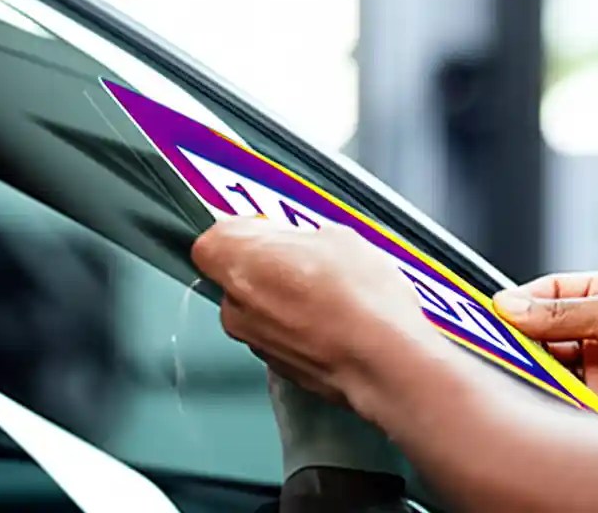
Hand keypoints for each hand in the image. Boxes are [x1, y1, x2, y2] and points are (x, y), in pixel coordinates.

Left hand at [192, 217, 441, 412]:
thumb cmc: (362, 300)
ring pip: (258, 308)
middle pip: (236, 275)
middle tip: (308, 258)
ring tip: (331, 292)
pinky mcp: (279, 369)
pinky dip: (300, 327)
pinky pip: (280, 336)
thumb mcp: (337, 236)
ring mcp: (256, 342)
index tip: (270, 228)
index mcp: (240, 263)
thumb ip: (301, 237)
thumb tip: (301, 242)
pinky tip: (335, 319)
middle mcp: (237, 307)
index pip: (212, 239)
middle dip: (268, 265)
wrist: (385, 362)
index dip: (244, 232)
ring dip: (286, 298)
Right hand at [493, 269, 597, 440]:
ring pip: (546, 367)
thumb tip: (509, 305)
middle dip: (519, 337)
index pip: (549, 293)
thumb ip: (561, 313)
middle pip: (541, 332)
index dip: (521, 302)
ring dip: (530, 367)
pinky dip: (545, 397)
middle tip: (494, 341)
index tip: (495, 311)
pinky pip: (559, 401)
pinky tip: (536, 392)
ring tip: (515, 366)